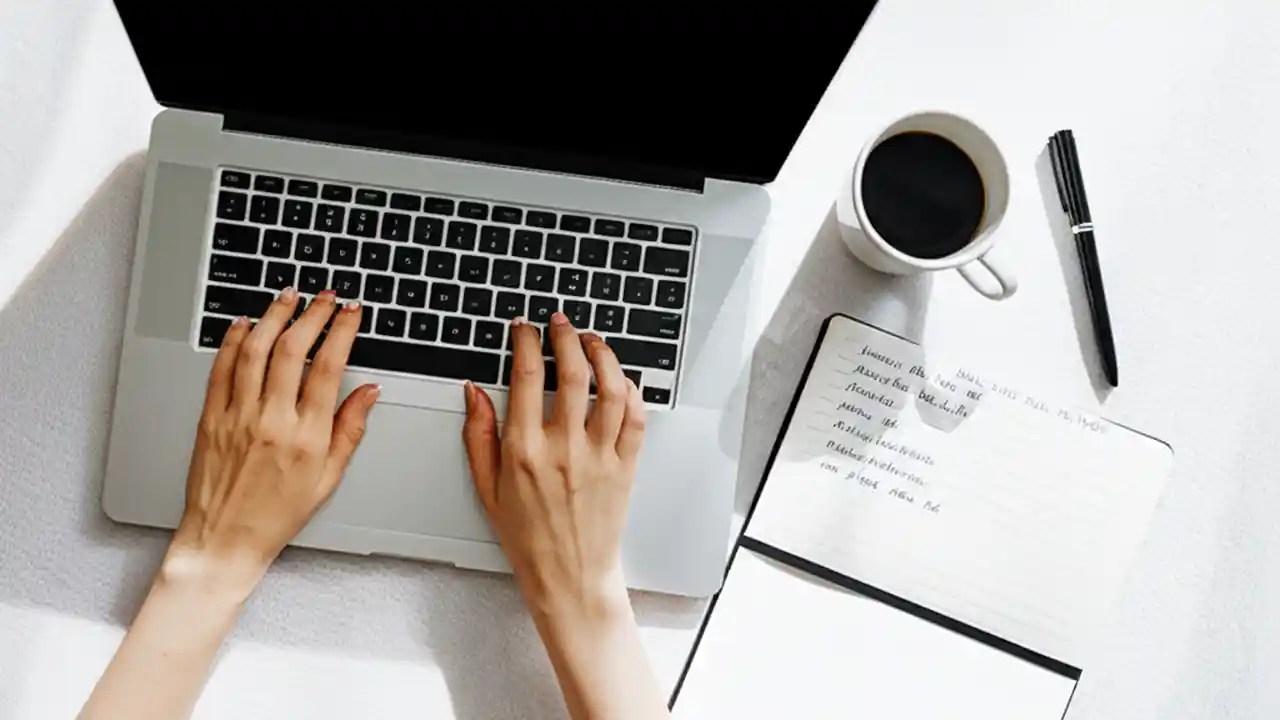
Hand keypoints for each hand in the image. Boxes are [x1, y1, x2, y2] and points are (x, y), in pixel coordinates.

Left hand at [168, 288, 379, 596]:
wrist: (225, 539)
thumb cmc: (278, 515)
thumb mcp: (329, 477)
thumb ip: (351, 429)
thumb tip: (370, 392)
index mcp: (307, 437)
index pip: (329, 368)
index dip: (342, 331)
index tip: (351, 312)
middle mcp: (271, 421)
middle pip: (292, 350)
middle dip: (312, 314)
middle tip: (325, 296)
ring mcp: (237, 417)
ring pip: (254, 350)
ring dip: (273, 316)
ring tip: (288, 297)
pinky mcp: (210, 418)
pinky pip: (221, 369)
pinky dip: (233, 340)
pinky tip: (245, 324)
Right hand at [462, 312, 645, 618]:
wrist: (569, 575)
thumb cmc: (527, 536)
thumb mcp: (486, 487)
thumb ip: (477, 435)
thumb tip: (473, 391)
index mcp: (524, 450)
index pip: (524, 376)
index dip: (525, 342)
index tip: (524, 328)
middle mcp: (564, 449)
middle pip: (571, 372)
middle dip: (565, 336)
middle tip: (560, 322)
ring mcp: (599, 457)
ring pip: (610, 389)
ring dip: (603, 355)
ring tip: (592, 341)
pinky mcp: (626, 467)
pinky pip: (636, 418)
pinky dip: (631, 391)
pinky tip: (619, 379)